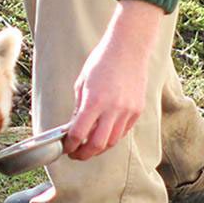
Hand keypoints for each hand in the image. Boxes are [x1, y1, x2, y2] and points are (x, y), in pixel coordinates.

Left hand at [63, 0, 163, 159]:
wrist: (128, 48)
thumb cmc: (101, 62)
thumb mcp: (82, 84)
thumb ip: (79, 108)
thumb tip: (74, 127)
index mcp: (94, 102)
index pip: (79, 134)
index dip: (70, 146)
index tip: (66, 148)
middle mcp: (112, 109)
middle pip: (97, 145)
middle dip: (84, 154)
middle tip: (76, 154)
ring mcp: (127, 111)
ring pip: (112, 142)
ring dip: (99, 148)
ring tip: (89, 147)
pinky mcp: (137, 110)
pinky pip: (123, 131)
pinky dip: (112, 137)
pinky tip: (104, 135)